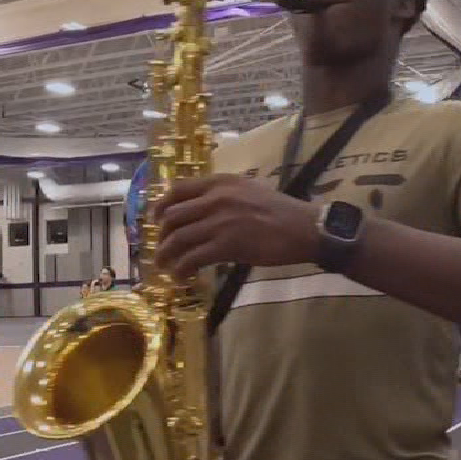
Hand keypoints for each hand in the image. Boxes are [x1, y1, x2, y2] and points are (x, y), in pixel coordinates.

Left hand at [151, 174, 321, 278]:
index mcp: (221, 183)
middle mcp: (216, 199)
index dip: (160, 206)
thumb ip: (224, 195)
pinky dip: (181, 269)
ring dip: (165, 255)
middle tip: (162, 248)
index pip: (178, 190)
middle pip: (173, 216)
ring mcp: (220, 222)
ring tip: (164, 266)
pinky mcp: (226, 245)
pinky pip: (192, 258)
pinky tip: (182, 277)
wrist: (304, 229)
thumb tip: (202, 209)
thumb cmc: (282, 212)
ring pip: (178, 239)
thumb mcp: (250, 190)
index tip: (156, 220)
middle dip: (161, 236)